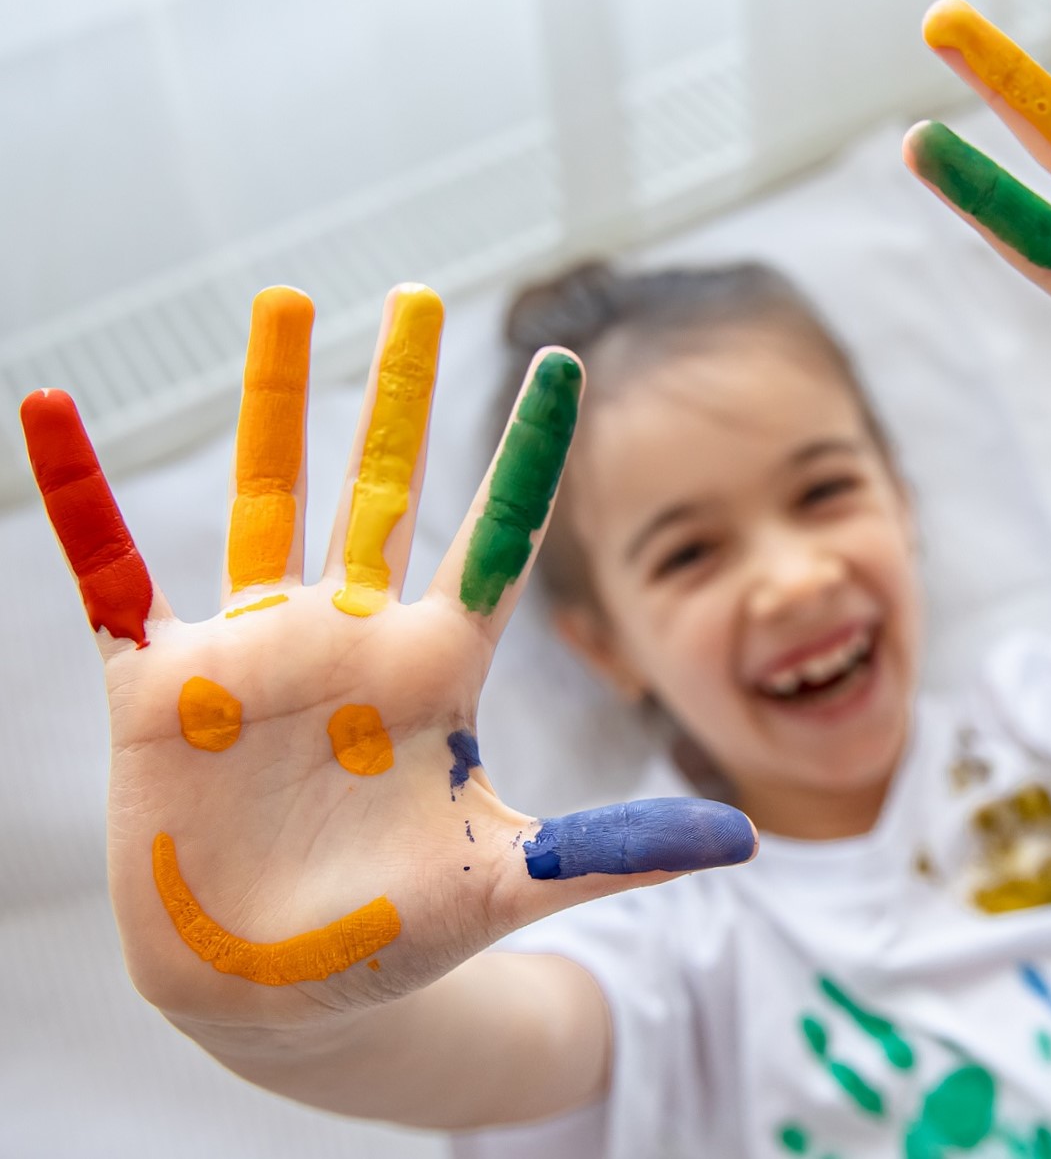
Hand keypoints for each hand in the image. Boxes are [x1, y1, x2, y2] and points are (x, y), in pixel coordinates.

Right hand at [19, 285, 752, 1031]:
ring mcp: (258, 655)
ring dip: (271, 404)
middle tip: (422, 292)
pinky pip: (113, 576)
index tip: (562, 361)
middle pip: (383, 490)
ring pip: (267, 502)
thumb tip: (745, 838)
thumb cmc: (401, 932)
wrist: (286, 994)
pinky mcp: (164, 689)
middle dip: (400, 394)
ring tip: (285, 299)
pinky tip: (50, 409)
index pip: (498, 537)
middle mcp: (354, 639)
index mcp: (439, 669)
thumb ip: (615, 848)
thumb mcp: (509, 884)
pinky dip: (82, 500)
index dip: (529, 451)